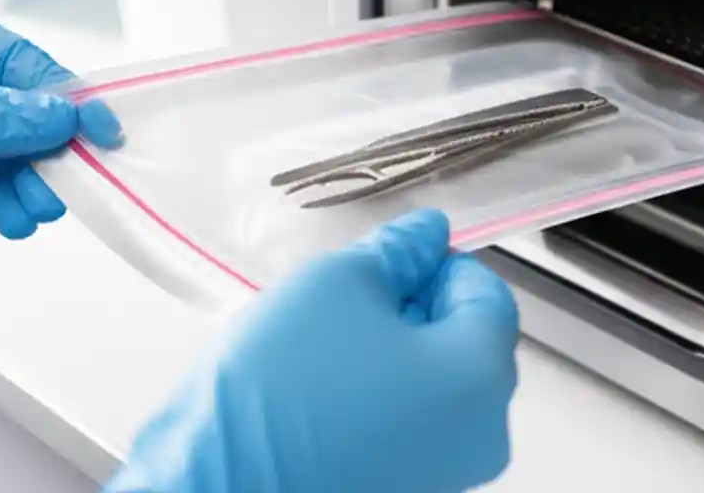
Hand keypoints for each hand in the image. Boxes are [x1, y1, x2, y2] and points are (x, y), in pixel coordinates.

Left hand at [0, 0, 119, 249]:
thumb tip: (55, 116)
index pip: (13, 60)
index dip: (61, 96)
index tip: (96, 131)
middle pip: (20, 104)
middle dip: (45, 148)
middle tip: (68, 184)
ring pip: (7, 143)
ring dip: (27, 179)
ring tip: (37, 211)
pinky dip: (2, 195)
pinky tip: (11, 218)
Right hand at [104, 209, 520, 492]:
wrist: (217, 484)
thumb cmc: (281, 391)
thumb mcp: (339, 283)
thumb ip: (397, 250)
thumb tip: (424, 235)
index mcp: (481, 375)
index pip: (486, 293)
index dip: (438, 263)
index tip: (395, 255)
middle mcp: (480, 433)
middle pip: (465, 341)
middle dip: (413, 308)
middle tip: (352, 295)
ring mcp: (446, 471)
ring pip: (436, 382)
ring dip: (392, 351)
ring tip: (328, 341)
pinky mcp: (407, 488)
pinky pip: (409, 423)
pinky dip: (378, 394)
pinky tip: (323, 384)